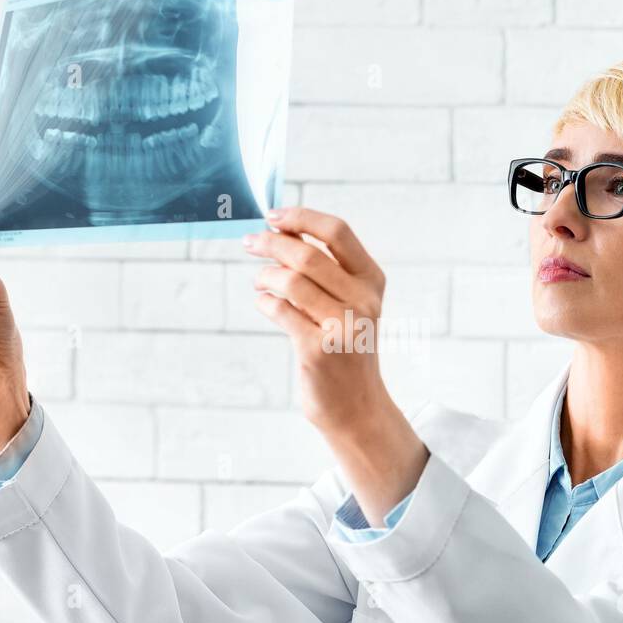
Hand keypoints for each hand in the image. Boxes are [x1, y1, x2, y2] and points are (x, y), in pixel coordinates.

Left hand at [244, 208, 427, 524]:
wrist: (356, 407)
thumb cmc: (346, 349)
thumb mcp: (352, 305)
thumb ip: (329, 271)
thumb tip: (283, 230)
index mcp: (372, 281)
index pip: (338, 232)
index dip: (301, 217)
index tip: (273, 215)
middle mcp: (362, 301)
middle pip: (307, 254)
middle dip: (271, 242)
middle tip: (250, 242)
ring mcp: (342, 326)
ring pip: (290, 281)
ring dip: (265, 275)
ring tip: (259, 280)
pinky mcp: (318, 349)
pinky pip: (279, 310)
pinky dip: (264, 301)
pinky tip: (264, 302)